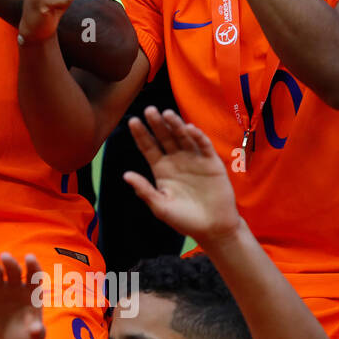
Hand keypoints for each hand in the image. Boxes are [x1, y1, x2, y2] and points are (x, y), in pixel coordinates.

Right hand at [0, 252, 45, 338]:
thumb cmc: (25, 338)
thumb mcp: (35, 337)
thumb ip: (38, 332)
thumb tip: (36, 329)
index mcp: (31, 291)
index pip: (33, 274)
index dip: (32, 265)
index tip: (29, 257)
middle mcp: (15, 286)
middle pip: (13, 270)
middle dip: (10, 263)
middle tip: (5, 257)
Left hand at [122, 106, 243, 243]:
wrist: (213, 228)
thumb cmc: (184, 219)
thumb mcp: (160, 206)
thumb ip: (145, 190)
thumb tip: (126, 175)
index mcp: (161, 169)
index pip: (148, 147)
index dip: (141, 134)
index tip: (132, 121)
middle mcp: (176, 160)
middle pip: (164, 138)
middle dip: (157, 124)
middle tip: (149, 110)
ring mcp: (194, 160)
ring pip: (183, 138)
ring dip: (176, 125)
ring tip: (167, 114)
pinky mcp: (212, 163)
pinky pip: (204, 147)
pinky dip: (198, 137)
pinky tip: (190, 128)